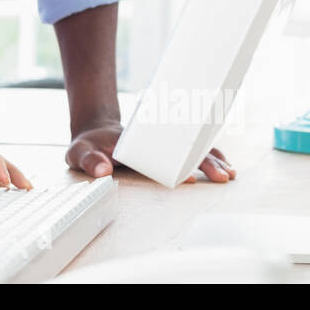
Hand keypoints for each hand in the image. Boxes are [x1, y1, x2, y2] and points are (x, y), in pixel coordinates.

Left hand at [67, 122, 235, 182]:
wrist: (94, 132)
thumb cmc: (88, 145)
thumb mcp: (80, 152)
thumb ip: (88, 160)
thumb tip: (102, 170)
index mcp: (139, 141)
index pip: (163, 150)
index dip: (178, 161)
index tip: (189, 176)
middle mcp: (155, 140)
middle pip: (185, 148)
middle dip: (206, 161)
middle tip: (222, 176)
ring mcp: (163, 144)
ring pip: (193, 149)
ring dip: (213, 159)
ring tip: (230, 173)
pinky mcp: (166, 149)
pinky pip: (192, 151)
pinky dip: (209, 157)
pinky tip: (224, 167)